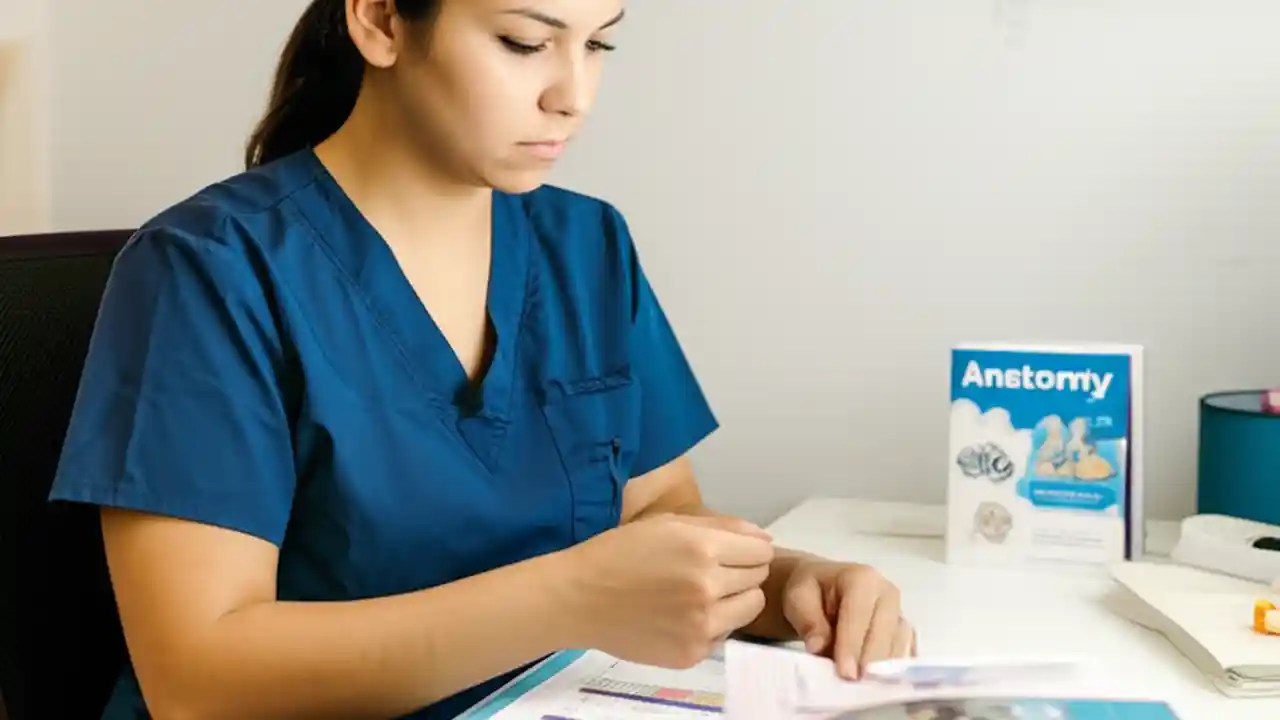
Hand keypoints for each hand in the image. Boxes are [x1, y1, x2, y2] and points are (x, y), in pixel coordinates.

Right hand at [564, 513, 774, 667]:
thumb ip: (722, 527)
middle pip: (758, 578)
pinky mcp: (692, 653)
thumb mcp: (668, 524)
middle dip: (742, 572)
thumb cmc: (620, 553)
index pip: (760, 550)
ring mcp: (701, 625)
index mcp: (702, 549)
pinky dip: (711, 624)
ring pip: (749, 609)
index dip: (748, 549)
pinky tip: (682, 616)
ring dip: (734, 600)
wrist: (578, 598)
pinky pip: (723, 634)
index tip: (731, 553)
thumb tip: (764, 538)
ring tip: (700, 594)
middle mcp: (707, 588)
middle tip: (710, 572)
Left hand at [780, 559, 913, 679]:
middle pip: (884, 631)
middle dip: (869, 660)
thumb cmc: (810, 592)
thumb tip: (818, 646)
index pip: (858, 614)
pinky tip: (879, 685)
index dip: (852, 645)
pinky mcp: (903, 631)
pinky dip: (894, 670)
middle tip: (854, 685)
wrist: (821, 587)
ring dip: (883, 669)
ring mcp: (899, 612)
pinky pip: (905, 652)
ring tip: (864, 689)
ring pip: (898, 644)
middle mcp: (887, 592)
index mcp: (861, 578)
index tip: (845, 673)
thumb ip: (808, 620)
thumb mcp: (798, 598)